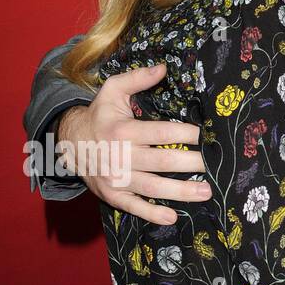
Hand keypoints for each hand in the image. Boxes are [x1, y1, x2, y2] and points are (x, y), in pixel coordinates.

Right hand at [56, 62, 210, 223]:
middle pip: (163, 162)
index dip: (187, 135)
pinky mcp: (113, 194)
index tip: (207, 136)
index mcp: (123, 130)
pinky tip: (172, 217)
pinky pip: (134, 207)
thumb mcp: (112, 91)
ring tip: (206, 192)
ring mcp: (117, 178)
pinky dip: (152, 214)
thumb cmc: (99, 116)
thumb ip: (137, 79)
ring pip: (153, 187)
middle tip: (216, 166)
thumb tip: (164, 67)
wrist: (68, 142)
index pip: (162, 133)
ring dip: (182, 192)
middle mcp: (121, 156)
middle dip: (192, 164)